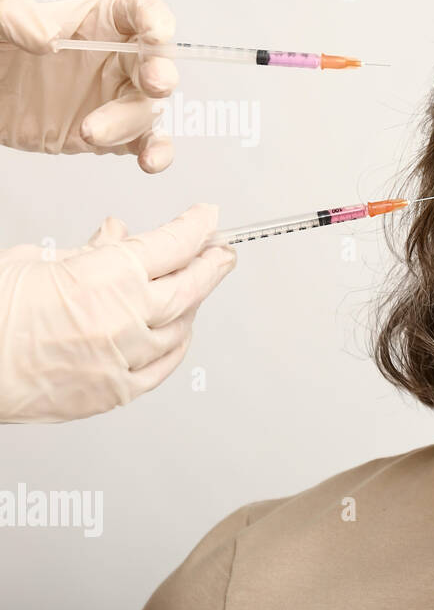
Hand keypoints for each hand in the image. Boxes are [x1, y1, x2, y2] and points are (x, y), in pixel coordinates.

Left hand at [0, 0, 178, 172]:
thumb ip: (19, 19)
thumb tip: (47, 36)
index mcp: (95, 22)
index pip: (137, 10)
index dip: (155, 18)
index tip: (156, 34)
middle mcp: (113, 58)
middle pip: (156, 61)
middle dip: (161, 73)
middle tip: (153, 83)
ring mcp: (115, 98)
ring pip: (147, 108)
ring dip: (130, 123)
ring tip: (91, 132)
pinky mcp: (111, 134)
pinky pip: (144, 142)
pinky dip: (155, 152)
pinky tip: (149, 160)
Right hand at [0, 204, 235, 423]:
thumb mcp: (34, 262)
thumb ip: (88, 250)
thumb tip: (117, 232)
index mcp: (108, 276)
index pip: (173, 244)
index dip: (196, 227)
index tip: (207, 218)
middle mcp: (126, 317)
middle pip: (191, 285)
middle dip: (212, 264)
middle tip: (223, 251)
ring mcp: (124, 357)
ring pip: (182, 326)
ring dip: (194, 303)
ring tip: (197, 288)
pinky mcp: (115, 391)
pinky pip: (163, 367)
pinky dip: (176, 345)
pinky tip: (180, 334)